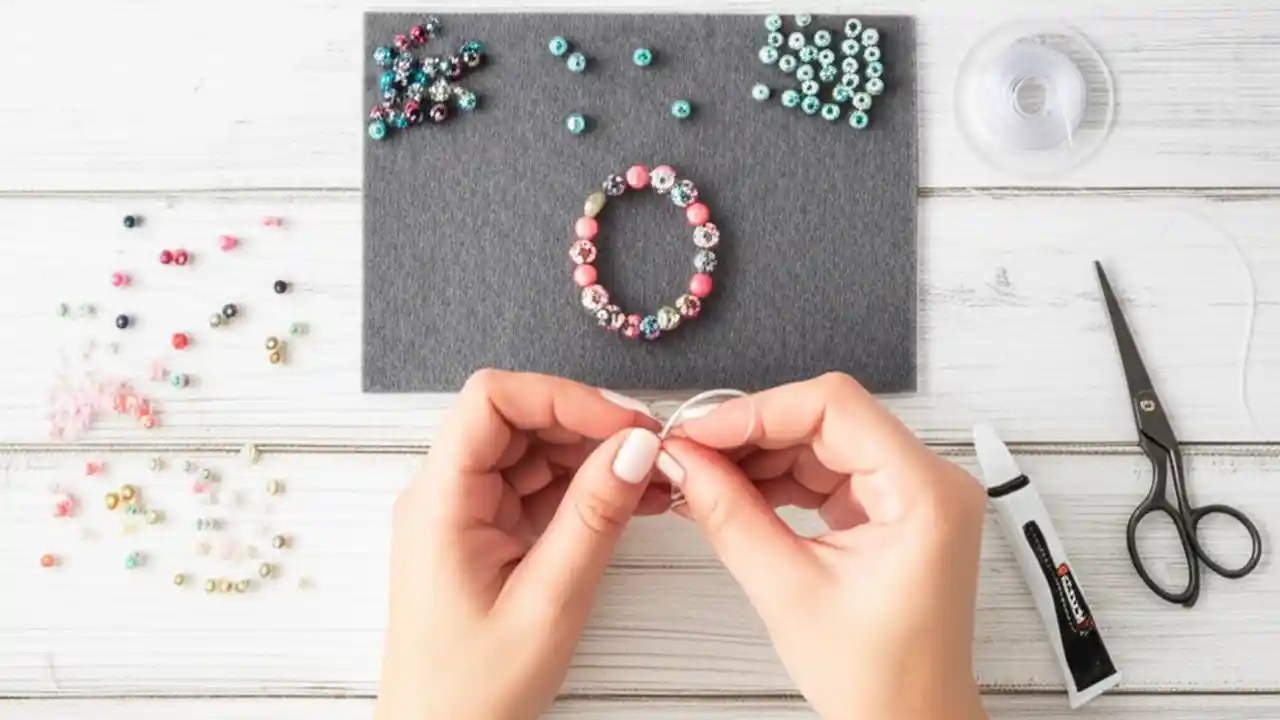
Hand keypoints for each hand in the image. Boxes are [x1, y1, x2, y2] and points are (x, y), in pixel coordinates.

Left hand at [375, 370, 667, 719]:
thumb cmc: (473, 691)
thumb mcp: (548, 602)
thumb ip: (593, 517)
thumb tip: (636, 447)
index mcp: (440, 502)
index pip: (491, 401)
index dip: (562, 397)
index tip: (624, 422)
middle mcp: (445, 495)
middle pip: (517, 420)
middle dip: (587, 425)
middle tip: (652, 449)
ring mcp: (465, 513)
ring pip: (532, 451)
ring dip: (592, 456)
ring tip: (652, 479)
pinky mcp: (485, 533)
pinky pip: (536, 488)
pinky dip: (584, 488)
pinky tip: (631, 500)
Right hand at [662, 373, 987, 719]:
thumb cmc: (880, 681)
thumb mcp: (788, 593)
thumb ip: (730, 516)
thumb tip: (686, 462)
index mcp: (924, 495)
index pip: (834, 407)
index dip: (756, 411)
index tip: (700, 431)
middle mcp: (929, 481)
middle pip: (825, 417)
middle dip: (750, 433)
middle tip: (687, 452)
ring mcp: (911, 491)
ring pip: (819, 439)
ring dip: (757, 455)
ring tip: (700, 476)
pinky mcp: (890, 505)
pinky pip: (825, 468)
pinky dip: (776, 478)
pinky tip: (732, 491)